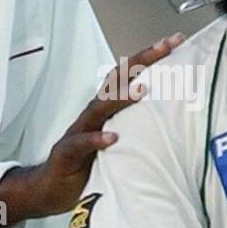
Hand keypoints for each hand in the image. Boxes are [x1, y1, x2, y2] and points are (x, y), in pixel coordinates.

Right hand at [0, 33, 183, 227]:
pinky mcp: (67, 152)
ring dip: (120, 97)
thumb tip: (175, 117)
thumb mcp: (119, 142)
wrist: (50, 187)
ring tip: (141, 90)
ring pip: (100, 108)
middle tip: (166, 46)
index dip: (151, 57)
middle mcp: (93, 114)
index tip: (175, 40)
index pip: (129, 75)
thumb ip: (139, 128)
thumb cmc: (89, 163)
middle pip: (116, 80)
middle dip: (142, 61)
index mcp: (106, 109)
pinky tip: (112, 139)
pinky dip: (97, 139)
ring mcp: (79, 131)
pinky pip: (82, 143)